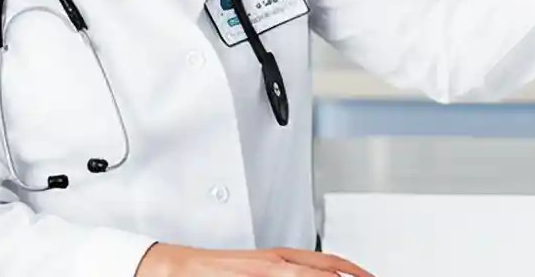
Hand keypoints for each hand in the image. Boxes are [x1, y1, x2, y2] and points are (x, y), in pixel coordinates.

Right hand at [136, 243, 375, 276]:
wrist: (180, 267)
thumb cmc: (217, 273)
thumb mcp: (258, 269)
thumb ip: (287, 272)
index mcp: (281, 258)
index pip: (329, 262)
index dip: (354, 270)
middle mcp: (277, 263)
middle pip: (325, 268)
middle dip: (351, 275)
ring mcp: (265, 270)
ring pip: (307, 274)